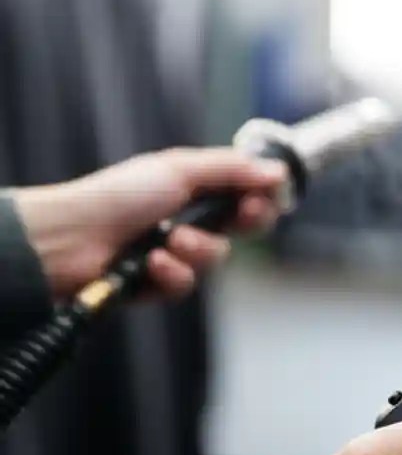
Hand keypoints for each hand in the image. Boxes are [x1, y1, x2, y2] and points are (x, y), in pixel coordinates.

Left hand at [11, 147, 286, 299]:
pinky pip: (186, 285)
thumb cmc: (117, 195)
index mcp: (194, 187)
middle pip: (243, 227)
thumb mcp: (179, 169)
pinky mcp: (158, 285)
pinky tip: (151, 264)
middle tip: (242, 215)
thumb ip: (233, 170)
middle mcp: (189, 218)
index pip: (247, 192)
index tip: (267, 195)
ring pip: (216, 259)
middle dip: (246, 221)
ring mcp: (174, 253)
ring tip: (168, 242)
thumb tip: (280, 171)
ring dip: (197, 249)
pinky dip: (172, 274)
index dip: (263, 196)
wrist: (68, 239)